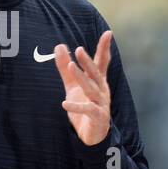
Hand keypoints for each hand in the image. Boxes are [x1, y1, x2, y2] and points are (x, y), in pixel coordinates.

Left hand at [54, 30, 113, 145]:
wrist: (92, 134)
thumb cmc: (84, 106)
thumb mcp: (72, 86)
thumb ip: (65, 68)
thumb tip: (59, 46)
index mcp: (98, 82)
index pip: (102, 62)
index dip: (104, 48)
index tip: (108, 33)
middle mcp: (102, 90)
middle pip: (96, 74)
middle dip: (88, 62)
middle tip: (79, 50)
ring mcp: (102, 104)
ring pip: (92, 89)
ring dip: (82, 78)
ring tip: (71, 66)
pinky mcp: (98, 117)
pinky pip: (88, 110)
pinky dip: (77, 107)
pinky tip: (64, 103)